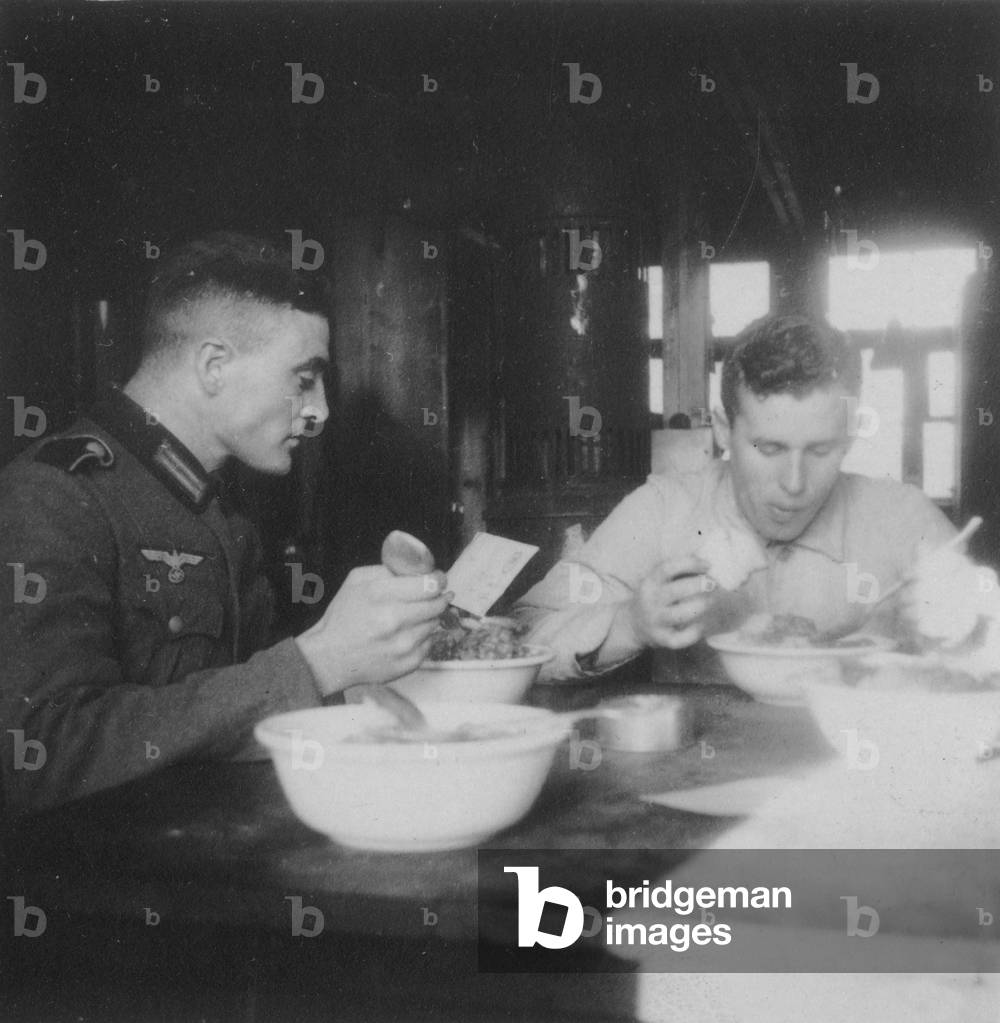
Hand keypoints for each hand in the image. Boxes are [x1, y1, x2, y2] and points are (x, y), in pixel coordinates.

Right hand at [295, 565, 449, 694]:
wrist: (330, 658)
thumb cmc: (343, 617)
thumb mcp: (356, 581)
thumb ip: (387, 570)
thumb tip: (417, 569)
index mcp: (380, 595)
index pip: (428, 584)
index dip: (438, 579)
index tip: (438, 579)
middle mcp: (393, 620)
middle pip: (437, 604)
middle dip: (439, 597)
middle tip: (437, 595)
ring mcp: (402, 645)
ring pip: (435, 623)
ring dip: (429, 617)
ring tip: (413, 616)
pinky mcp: (407, 663)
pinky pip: (429, 644)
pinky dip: (422, 637)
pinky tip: (407, 635)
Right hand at [621, 555, 714, 650]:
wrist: (634, 624)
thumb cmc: (656, 596)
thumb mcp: (657, 580)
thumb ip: (677, 571)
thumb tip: (706, 564)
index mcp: (650, 582)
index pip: (667, 568)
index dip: (690, 564)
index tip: (707, 565)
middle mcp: (649, 601)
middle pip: (675, 591)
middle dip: (698, 585)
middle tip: (713, 584)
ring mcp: (654, 621)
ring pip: (679, 615)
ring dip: (699, 606)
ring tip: (710, 601)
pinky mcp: (661, 639)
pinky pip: (680, 638)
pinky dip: (694, 632)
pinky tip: (700, 625)